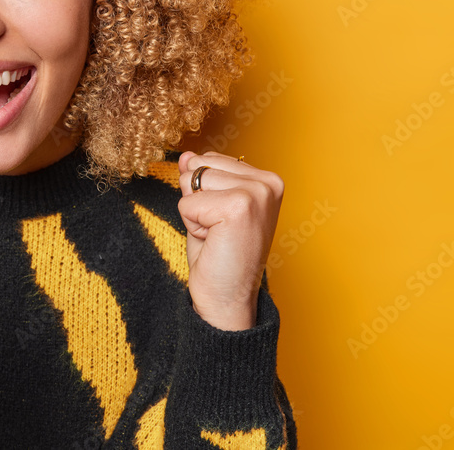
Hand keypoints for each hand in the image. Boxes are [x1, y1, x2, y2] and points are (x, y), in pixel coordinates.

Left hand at [176, 151, 283, 330]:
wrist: (227, 299)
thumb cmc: (219, 256)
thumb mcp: (206, 207)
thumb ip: (199, 178)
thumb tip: (186, 155)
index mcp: (266, 179)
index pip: (208, 159)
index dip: (202, 192)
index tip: (222, 221)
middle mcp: (267, 182)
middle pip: (198, 166)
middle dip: (196, 200)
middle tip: (217, 231)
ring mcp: (256, 193)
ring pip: (191, 181)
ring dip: (194, 213)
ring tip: (216, 235)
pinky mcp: (239, 206)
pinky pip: (187, 203)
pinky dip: (191, 225)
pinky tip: (214, 241)